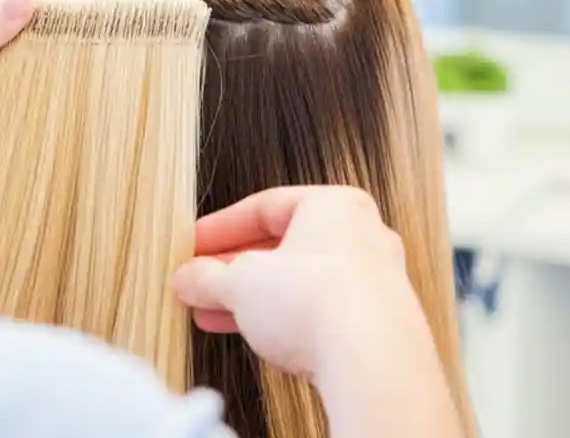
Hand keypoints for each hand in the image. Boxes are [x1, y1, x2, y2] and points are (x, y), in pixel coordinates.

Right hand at [173, 186, 463, 436]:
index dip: (222, 227)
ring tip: (215, 315)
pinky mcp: (381, 323)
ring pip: (302, 283)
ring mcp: (377, 281)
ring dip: (255, 299)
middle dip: (235, 269)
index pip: (266, 206)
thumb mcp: (241, 284)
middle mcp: (363, 236)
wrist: (372, 364)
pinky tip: (257, 337)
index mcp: (334, 206)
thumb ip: (208, 276)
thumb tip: (188, 278)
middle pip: (284, 247)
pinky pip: (323, 312)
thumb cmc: (314, 303)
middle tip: (201, 283)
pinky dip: (288, 321)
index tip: (194, 245)